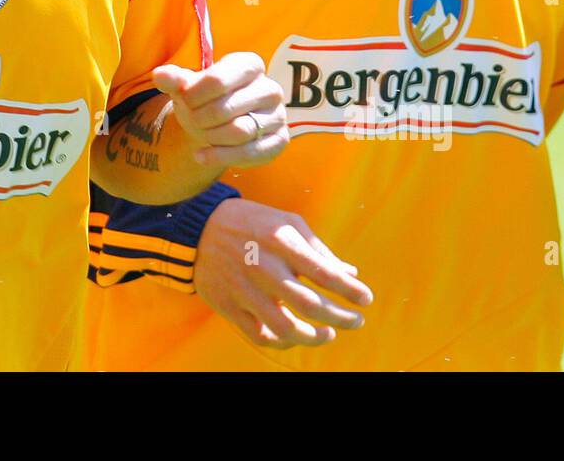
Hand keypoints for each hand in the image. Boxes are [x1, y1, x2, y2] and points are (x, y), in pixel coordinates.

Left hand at [152, 52, 287, 171]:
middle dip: (200, 118)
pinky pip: (250, 152)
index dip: (193, 95)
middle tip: (192, 120)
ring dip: (211, 137)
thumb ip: (174, 79)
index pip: (217, 80)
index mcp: (250, 65)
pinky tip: (201, 156)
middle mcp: (270, 88)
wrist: (215, 124)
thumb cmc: (203, 99)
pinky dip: (220, 157)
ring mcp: (278, 116)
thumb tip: (159, 75)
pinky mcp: (279, 141)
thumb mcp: (186, 87)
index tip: (183, 100)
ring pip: (240, 131)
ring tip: (201, 135)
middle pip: (226, 108)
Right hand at [194, 198, 372, 348]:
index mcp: (281, 241)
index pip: (325, 273)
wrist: (198, 229)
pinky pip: (260, 335)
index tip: (366, 299)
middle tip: (356, 321)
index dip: (350, 291)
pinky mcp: (228, 306)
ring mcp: (244, 289)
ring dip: (315, 337)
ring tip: (330, 334)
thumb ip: (318, 248)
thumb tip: (350, 273)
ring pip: (287, 327)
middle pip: (311, 305)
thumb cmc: (252, 222)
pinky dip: (283, 342)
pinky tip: (296, 336)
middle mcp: (264, 266)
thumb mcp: (287, 221)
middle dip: (341, 317)